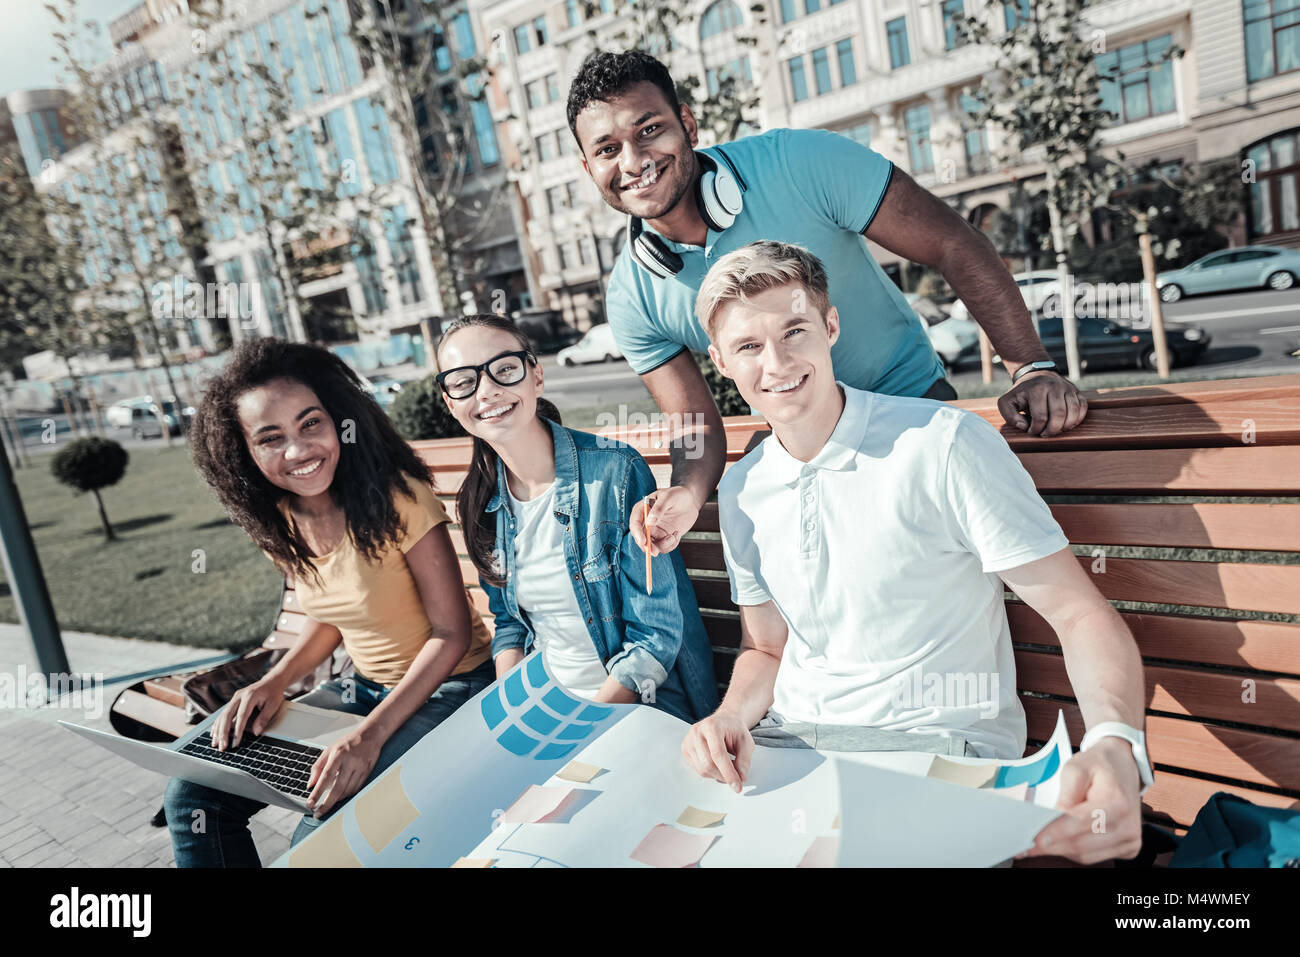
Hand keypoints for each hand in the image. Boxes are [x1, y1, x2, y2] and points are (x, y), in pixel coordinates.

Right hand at [210, 675, 286, 750]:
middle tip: (222, 746)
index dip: (237, 730)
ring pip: (222, 715)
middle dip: (223, 733)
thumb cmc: (274, 692)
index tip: (235, 742)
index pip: (241, 715)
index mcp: (250, 695)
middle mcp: (239, 695)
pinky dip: (218, 724)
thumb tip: (256, 732)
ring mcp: (235, 698)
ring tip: (215, 744)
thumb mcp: (274, 704)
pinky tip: (214, 734)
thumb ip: (264, 718)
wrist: (272, 681)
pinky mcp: (233, 701)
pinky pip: (223, 714)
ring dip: (218, 730)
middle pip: (227, 715)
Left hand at [305, 728, 382, 817]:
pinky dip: (347, 796)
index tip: (310, 803)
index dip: (317, 792)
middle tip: (318, 813)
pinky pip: (356, 789)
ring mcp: (360, 768)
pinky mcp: (367, 773)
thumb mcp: (329, 750)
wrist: (371, 735)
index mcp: (338, 755)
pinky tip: (340, 798)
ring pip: (348, 791)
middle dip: (327, 804)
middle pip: (338, 788)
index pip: (326, 776)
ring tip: (327, 806)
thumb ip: (318, 767)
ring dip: (337, 801)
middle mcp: (350, 762)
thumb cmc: (348, 742)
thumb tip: (310, 784)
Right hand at [629, 485, 700, 555]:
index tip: (643, 541)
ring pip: (652, 546)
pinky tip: (677, 534)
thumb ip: (659, 509)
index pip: (635, 524)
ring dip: (663, 546)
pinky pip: (664, 547)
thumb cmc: (677, 495)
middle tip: (655, 552)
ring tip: (674, 535)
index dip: (637, 534)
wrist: (690, 501)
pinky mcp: (663, 537)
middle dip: (647, 547)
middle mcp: (646, 523)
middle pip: (641, 539)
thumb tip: (649, 522)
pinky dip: (671, 544)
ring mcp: (654, 531)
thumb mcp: (668, 497)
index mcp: (642, 510)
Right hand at [681, 712, 753, 792]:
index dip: (728, 772)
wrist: (724, 722)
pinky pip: (698, 769)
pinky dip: (710, 772)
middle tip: (737, 776)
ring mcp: (689, 741)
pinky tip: (717, 764)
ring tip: (728, 766)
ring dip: (718, 775)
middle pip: (708, 764)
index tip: (737, 785)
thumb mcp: (746, 742)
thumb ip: (744, 760)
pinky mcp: (685, 749)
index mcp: (712, 726)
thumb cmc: (734, 730)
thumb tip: (740, 777)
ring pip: (702, 769)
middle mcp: (697, 731)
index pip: (718, 754)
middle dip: (724, 775)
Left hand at [998, 370, 1087, 436]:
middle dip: (1052, 430)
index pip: (1040, 417)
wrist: (1036, 374)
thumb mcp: (1007, 402)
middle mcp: (1054, 387)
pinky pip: (1083, 407)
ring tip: (1056, 429)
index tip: (1031, 430)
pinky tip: (1067, 423)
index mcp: (1036, 390)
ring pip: (1073, 412)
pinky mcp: (1076, 391)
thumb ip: (1009, 416)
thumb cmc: (1021, 393)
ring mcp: (1067, 388)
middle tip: (1045, 433)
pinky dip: (1077, 419)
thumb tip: (1024, 426)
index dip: (1036, 429)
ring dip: (1065, 426)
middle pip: (1059, 415)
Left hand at [1017, 738, 1143, 864]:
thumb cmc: (1099, 765)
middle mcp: (1128, 825)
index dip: (1056, 832)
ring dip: (1059, 849)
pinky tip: (1060, 840)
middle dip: (1051, 845)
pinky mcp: (1128, 848)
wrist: (1124, 766)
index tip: (1034, 839)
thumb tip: (1053, 817)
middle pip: (1081, 844)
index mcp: (1117, 802)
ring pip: (1085, 855)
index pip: (1081, 822)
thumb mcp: (1076, 767)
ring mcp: (1130, 839)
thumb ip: (1066, 794)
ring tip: (1038, 842)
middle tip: (1025, 845)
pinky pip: (1092, 856)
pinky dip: (1073, 851)